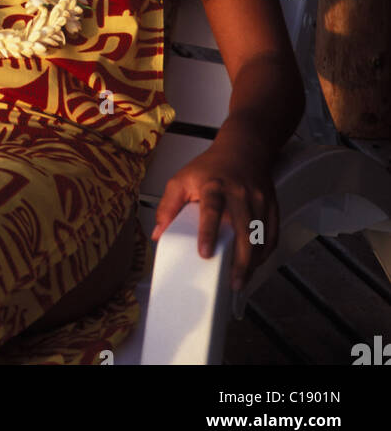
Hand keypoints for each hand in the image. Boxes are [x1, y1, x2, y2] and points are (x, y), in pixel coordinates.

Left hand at [150, 135, 278, 292]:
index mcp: (214, 185)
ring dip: (253, 261)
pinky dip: (265, 253)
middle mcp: (239, 193)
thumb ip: (168, 206)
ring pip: (260, 235)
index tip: (204, 253)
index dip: (208, 232)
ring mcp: (258, 200)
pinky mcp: (271, 206)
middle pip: (243, 229)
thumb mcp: (182, 179)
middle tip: (232, 281)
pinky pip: (272, 234)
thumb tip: (158, 234)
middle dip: (240, 259)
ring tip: (241, 280)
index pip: (212, 209)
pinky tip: (255, 264)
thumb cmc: (211, 167)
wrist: (243, 148)